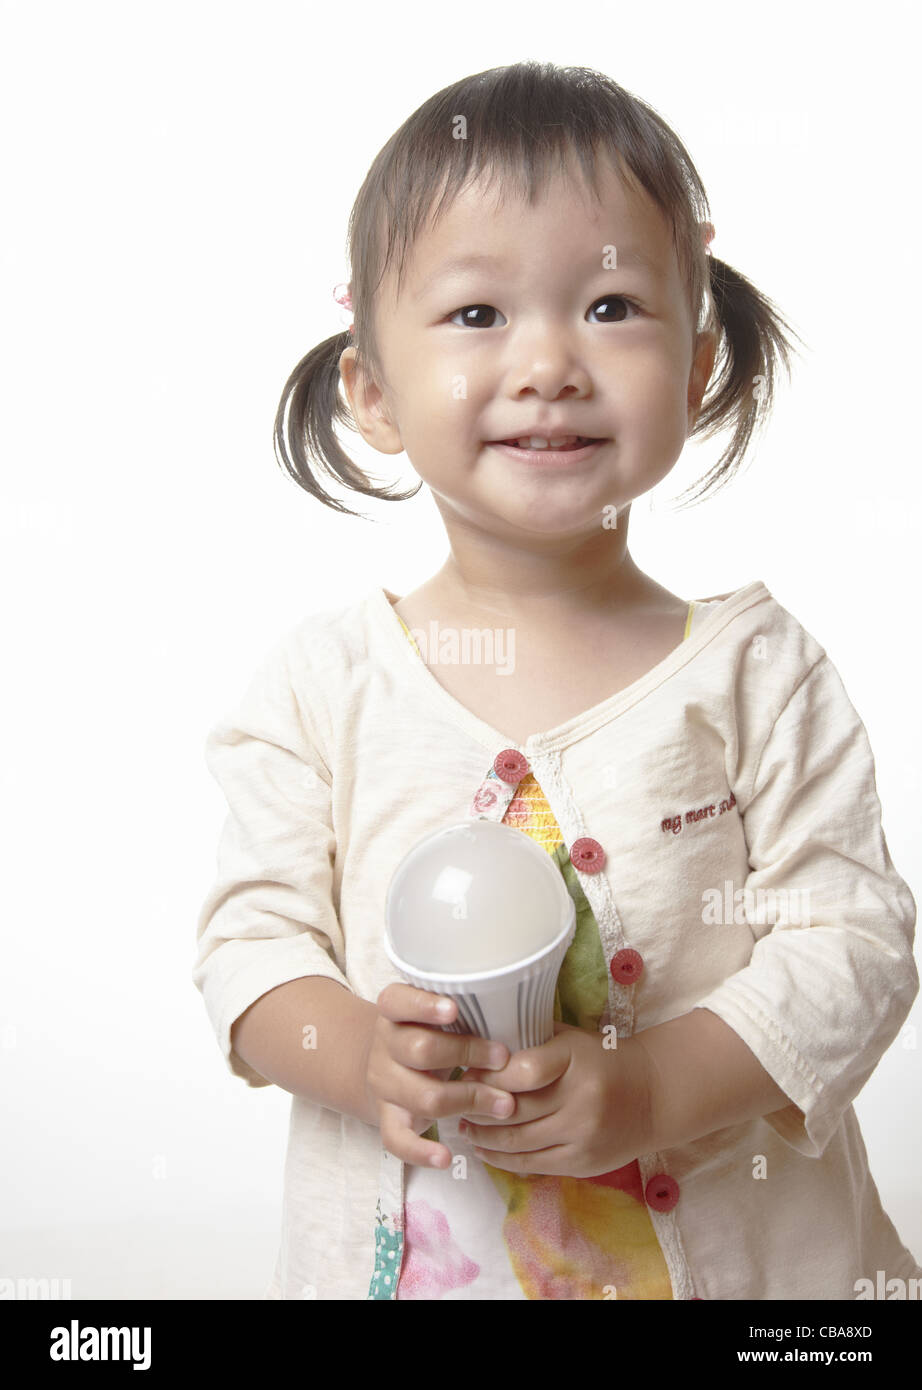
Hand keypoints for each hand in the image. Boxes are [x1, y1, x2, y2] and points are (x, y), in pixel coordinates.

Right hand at [362, 985, 512, 1168]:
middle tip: (503, 1058)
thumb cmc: (429, 1032)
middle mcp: (385, 1045)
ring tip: (505, 1104)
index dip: (423, 1006)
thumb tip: (517, 1023)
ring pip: (423, 1097)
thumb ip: (464, 1012)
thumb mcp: (436, 1015)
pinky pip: (397, 1139)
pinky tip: (445, 1158)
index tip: (454, 1010)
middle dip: (467, 1054)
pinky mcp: (387, 1117)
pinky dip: (421, 1151)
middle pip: (420, 1050)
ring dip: (469, 1100)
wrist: (388, 1065)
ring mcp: (384, 1083)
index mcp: (394, 1011)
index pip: (397, 1001)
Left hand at [456, 1021, 654, 1178]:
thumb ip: (530, 1038)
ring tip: (463, 1126)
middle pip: (513, 1110)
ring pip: (517, 1142)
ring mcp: (582, 1135)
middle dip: (476, 1108)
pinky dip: (502, 1159)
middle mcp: (580, 1099)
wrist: (653, 1095)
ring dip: (483, 1136)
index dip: (487, 1074)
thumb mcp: (570, 1038)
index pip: (521, 1070)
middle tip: (453, 1101)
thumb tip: (478, 1042)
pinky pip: (532, 1164)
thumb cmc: (601, 1059)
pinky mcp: (583, 1162)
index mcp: (575, 1059)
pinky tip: (484, 1149)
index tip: (465, 1071)